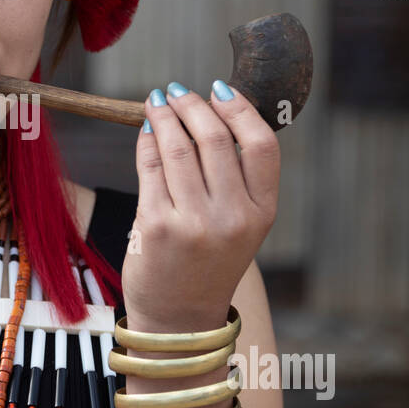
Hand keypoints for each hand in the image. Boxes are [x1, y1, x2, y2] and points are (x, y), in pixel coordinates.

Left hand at [121, 80, 279, 330]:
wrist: (180, 319)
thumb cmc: (208, 262)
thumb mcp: (239, 225)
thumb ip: (234, 177)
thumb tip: (209, 111)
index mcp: (262, 213)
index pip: (261, 145)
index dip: (239, 108)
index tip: (219, 89)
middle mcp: (232, 218)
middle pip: (215, 139)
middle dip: (192, 105)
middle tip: (177, 91)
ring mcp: (194, 223)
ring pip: (177, 148)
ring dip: (164, 116)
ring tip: (156, 103)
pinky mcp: (156, 227)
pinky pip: (150, 168)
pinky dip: (146, 142)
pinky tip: (146, 131)